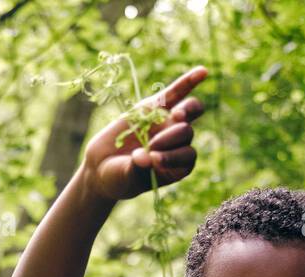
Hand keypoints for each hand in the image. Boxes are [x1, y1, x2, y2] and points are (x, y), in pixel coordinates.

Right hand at [82, 66, 207, 201]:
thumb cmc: (118, 178)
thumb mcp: (127, 177)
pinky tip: (202, 72)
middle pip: (186, 132)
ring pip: (189, 111)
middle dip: (169, 138)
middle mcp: (177, 143)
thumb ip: (137, 169)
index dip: (173, 156)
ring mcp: (168, 122)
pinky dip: (189, 82)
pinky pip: (176, 92)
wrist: (101, 165)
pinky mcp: (155, 107)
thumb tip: (144, 157)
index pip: (187, 156)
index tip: (152, 160)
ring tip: (177, 115)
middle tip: (149, 145)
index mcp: (177, 165)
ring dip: (187, 111)